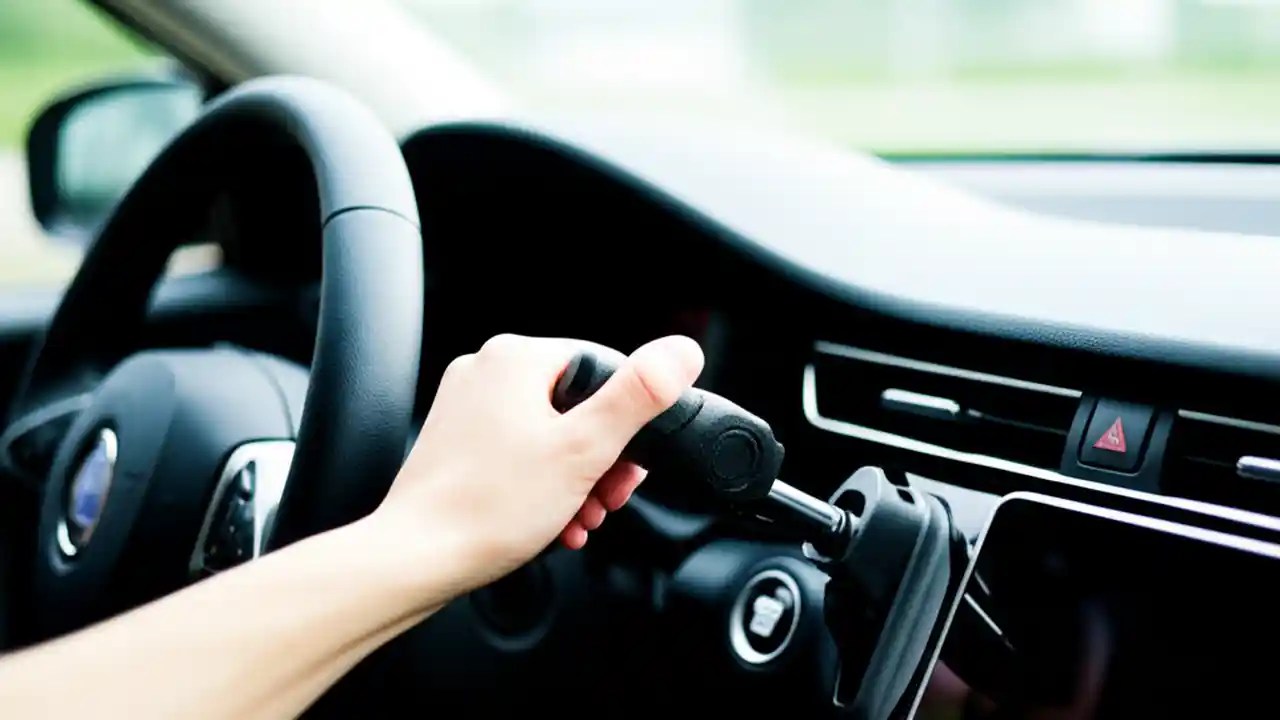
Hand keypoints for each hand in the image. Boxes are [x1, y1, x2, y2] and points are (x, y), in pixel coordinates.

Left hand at [371, 333, 703, 599]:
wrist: (416, 559)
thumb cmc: (489, 508)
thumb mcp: (584, 449)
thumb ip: (638, 396)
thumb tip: (681, 352)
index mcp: (516, 357)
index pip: (604, 369)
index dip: (630, 421)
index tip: (631, 467)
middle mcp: (486, 371)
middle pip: (576, 403)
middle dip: (603, 458)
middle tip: (608, 498)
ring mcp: (466, 406)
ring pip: (549, 432)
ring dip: (577, 477)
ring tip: (580, 516)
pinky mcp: (456, 442)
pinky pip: (518, 451)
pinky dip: (543, 484)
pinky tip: (553, 520)